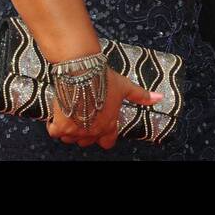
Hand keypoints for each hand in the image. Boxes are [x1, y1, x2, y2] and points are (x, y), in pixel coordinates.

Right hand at [47, 68, 163, 149]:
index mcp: (109, 124)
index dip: (104, 136)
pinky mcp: (61, 126)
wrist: (81, 72)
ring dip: (71, 130)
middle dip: (87, 131)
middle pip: (88, 141)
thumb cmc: (103, 79)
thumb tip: (159, 98)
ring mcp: (76, 130)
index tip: (101, 126)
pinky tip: (58, 116)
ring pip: (71, 139)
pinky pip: (55, 133)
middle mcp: (93, 131)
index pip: (108, 142)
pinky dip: (55, 126)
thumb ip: (141, 95)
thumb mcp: (125, 87)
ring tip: (73, 114)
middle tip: (85, 116)